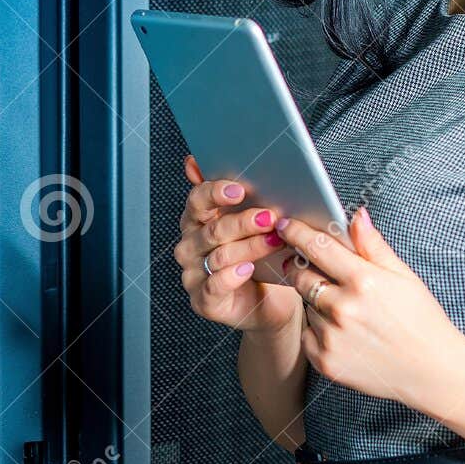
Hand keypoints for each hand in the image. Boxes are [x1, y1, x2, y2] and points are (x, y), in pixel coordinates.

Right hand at [174, 155, 300, 333]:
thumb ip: (234, 193)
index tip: (240, 189)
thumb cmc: (260, 260)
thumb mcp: (251, 223)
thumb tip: (203, 161)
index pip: (197, 200)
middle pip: (211, 228)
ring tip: (273, 240)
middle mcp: (191, 246)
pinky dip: (232, 276)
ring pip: (218, 255)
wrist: (271, 302)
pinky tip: (248, 268)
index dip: (216, 192)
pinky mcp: (203, 300)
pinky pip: (214, 285)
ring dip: (249, 246)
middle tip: (269, 216)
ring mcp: (194, 274)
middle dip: (243, 221)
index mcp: (197, 221)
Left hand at [276, 207, 464, 408]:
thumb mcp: (403, 277)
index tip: (285, 225)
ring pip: (307, 306)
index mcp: (363, 281)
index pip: (318, 247)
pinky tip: (344, 332)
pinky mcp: (325, 361)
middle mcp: (343, 309)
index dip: (297, 232)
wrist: (431, 372)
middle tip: (311, 268)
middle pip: (301, 276)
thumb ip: (373, 246)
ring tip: (346, 310)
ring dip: (316, 302)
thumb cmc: (420, 320)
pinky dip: (318, 330)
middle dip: (301, 267)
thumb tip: (356, 216)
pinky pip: (307, 334)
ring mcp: (332, 337)